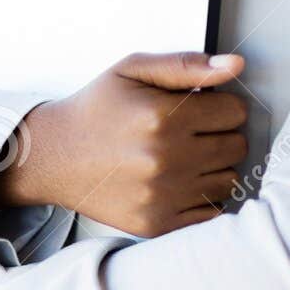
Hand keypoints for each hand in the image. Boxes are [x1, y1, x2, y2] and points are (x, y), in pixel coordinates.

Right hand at [0, 51, 247, 238]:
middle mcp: (165, 159)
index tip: (201, 108)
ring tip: (186, 157)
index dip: (220, 105)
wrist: (53, 156)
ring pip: (229, 180)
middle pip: (236, 146)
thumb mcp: (133, 70)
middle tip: (192, 132)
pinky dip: (204, 197)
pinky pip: (212, 213)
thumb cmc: (96, 109)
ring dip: (215, 167)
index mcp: (162, 117)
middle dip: (220, 134)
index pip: (235, 111)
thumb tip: (235, 66)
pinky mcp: (157, 224)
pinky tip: (181, 182)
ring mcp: (162, 196)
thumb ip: (186, 65)